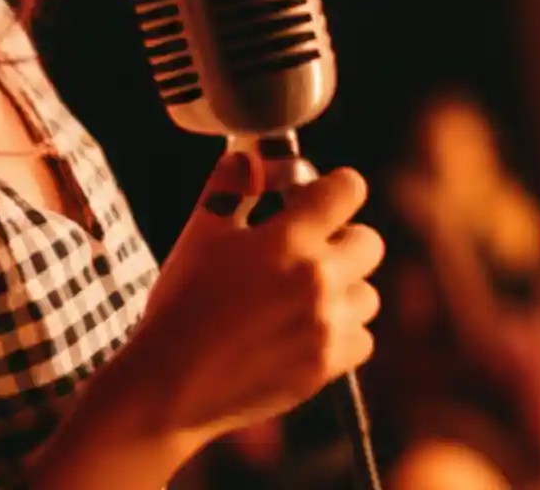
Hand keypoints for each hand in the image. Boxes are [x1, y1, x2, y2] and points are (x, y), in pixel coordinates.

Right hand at [125, 153, 383, 443]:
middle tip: (308, 253)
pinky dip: (341, 334)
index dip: (336, 188)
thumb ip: (230, 187)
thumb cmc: (181, 304)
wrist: (170, 385)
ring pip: (367, 294)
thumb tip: (250, 155)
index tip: (321, 198)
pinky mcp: (328, 366)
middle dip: (343, 241)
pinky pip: (362, 338)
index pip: (348, 190)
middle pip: (369, 242)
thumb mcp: (199, 235)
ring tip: (301, 299)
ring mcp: (327, 326)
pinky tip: (304, 332)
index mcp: (289, 240)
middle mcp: (319, 280)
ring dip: (344, 291)